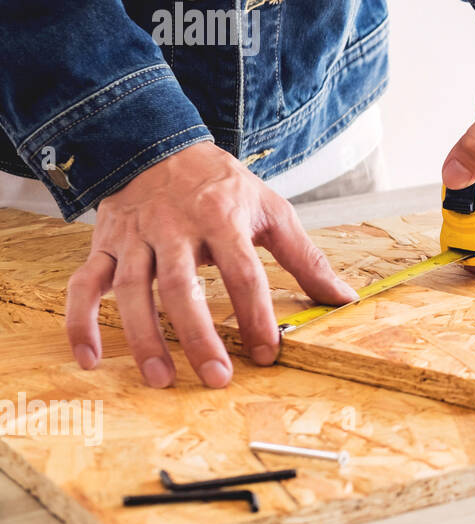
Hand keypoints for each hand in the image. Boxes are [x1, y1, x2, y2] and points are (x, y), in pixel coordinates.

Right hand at [65, 141, 357, 387]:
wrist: (159, 144)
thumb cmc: (222, 186)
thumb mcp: (272, 211)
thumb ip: (306, 258)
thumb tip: (344, 298)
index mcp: (221, 217)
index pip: (243, 272)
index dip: (255, 314)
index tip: (266, 354)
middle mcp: (174, 228)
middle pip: (183, 286)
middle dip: (199, 335)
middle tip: (216, 378)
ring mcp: (134, 238)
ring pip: (132, 290)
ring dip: (144, 337)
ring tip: (161, 379)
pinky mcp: (103, 245)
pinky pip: (84, 286)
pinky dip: (80, 322)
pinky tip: (89, 360)